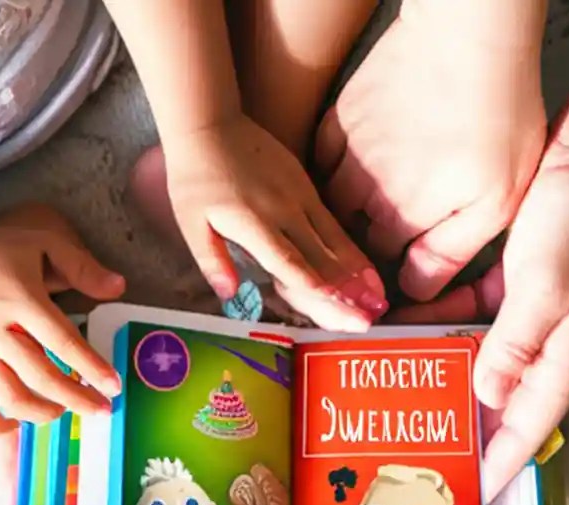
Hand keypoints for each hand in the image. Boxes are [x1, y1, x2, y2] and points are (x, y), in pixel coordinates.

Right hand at [0, 212, 125, 431]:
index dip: (90, 366)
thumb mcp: (41, 244)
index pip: (61, 340)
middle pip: (40, 376)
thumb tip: (119, 287)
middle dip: (76, 398)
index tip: (114, 386)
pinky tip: (20, 429)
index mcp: (19, 299)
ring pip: (12, 397)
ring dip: (44, 413)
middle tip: (103, 409)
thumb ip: (81, 267)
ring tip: (65, 410)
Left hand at [162, 114, 385, 330]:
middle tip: (370, 317)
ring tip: (378, 297)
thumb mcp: (189, 221)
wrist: (210, 123)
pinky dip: (349, 249)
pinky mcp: (306, 187)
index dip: (317, 288)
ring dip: (357, 271)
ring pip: (334, 241)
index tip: (341, 310)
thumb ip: (211, 259)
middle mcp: (284, 212)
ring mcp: (299, 197)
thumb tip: (229, 295)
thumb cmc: (195, 177)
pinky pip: (332, 224)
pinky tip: (364, 267)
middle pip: (322, 258)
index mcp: (253, 223)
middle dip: (348, 290)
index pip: (291, 263)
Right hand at [315, 2, 545, 301]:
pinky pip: (321, 160)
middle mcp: (367, 191)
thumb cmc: (499, 112)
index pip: (383, 267)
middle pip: (355, 237)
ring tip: (379, 205)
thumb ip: (453, 250)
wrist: (469, 36)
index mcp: (405, 217)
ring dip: (350, 210)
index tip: (406, 266)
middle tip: (395, 236)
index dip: (396, 271)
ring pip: (333, 202)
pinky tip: (358, 170)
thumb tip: (416, 287)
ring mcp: (349, 154)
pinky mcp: (341, 118)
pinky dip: (333, 172)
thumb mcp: (498, 199)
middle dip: (369, 245)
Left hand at [390, 98, 568, 499]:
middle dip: (462, 430)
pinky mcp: (508, 284)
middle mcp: (542, 343)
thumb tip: (487, 397)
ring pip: (473, 360)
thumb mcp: (548, 286)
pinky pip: (463, 318)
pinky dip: (436, 325)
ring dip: (438, 374)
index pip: (529, 429)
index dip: (501, 465)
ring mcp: (524, 313)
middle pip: (497, 403)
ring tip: (393, 396)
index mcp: (561, 356)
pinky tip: (399, 327)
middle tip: (418, 454)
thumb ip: (515, 343)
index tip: (469, 497)